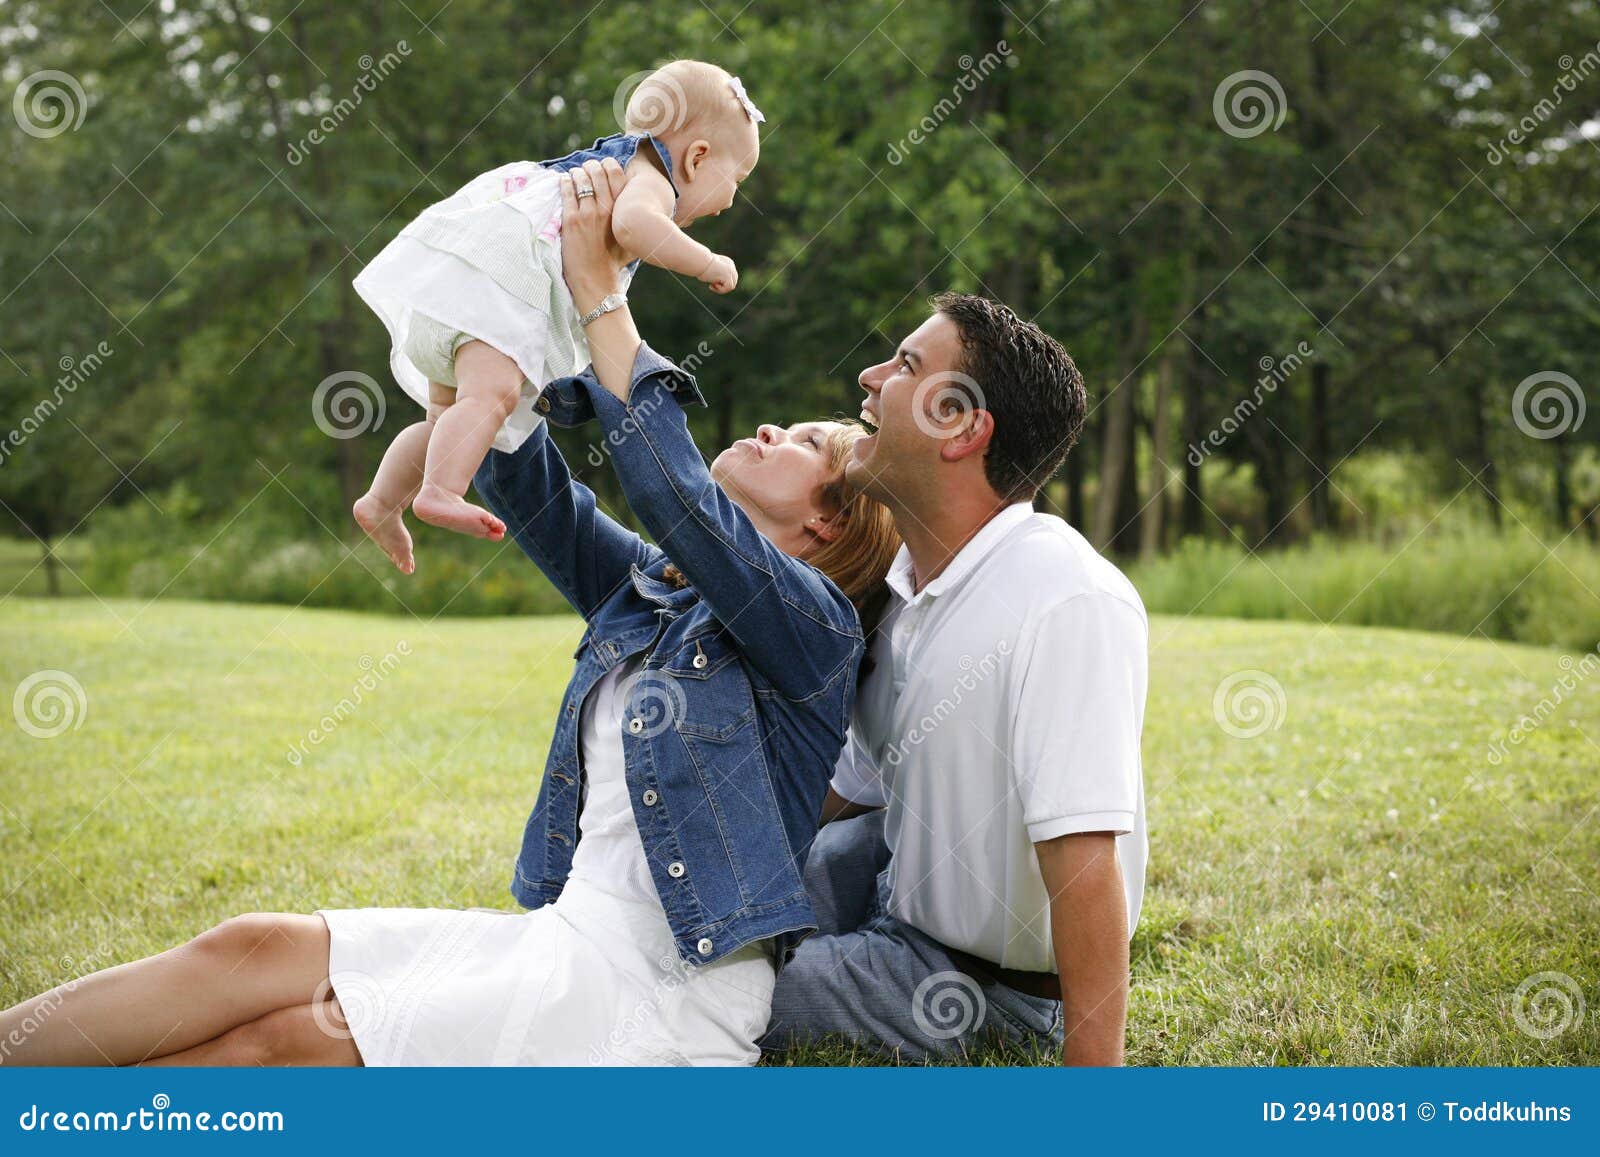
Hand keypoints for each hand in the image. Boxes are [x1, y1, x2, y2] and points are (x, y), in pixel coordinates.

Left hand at [559, 158, 629, 311]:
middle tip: (585, 168)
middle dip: (590, 165)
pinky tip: (563, 181)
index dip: (608, 164)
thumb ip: (628, 219)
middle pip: (597, 172)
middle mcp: (607, 208)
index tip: (602, 166)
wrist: (595, 279)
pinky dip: (564, 182)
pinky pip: (566, 191)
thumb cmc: (612, 260)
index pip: (616, 174)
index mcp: (622, 210)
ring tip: (573, 174)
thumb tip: (632, 206)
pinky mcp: (571, 219)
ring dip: (576, 172)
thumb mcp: (628, 236)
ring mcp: (588, 213)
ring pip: (581, 178)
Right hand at [700, 254, 737, 293]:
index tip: (712, 282)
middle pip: (733, 281)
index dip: (722, 282)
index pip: (731, 276)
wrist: (699, 261)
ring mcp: (731, 271)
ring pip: (731, 286)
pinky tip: (711, 285)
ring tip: (711, 285)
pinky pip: (728, 288)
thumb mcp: (711, 269)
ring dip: (721, 289)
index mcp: (728, 262)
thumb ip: (718, 274)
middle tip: (712, 285)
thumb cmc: (700, 265)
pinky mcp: (728, 276)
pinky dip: (720, 290)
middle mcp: (731, 266)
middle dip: (723, 286)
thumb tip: (718, 283)